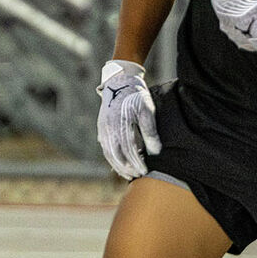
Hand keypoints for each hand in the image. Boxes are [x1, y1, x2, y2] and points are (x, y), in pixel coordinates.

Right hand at [96, 59, 161, 179]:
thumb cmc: (135, 95)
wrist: (119, 81)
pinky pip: (105, 148)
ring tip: (128, 174)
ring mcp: (103, 129)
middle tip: (137, 175)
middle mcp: (109, 129)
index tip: (145, 171)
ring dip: (118, 166)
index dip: (137, 162)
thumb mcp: (147, 110)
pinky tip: (118, 164)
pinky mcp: (101, 128)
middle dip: (127, 168)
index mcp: (120, 124)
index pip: (129, 150)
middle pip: (117, 155)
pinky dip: (111, 158)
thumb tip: (155, 152)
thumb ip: (150, 131)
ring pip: (109, 154)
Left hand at [214, 0, 256, 55]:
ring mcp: (235, 37)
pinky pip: (244, 34)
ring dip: (240, 17)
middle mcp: (225, 26)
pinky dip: (248, 28)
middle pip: (225, 12)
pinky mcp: (245, 44)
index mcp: (222, 12)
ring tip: (251, 11)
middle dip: (232, 4)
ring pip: (234, 24)